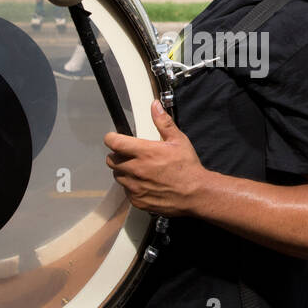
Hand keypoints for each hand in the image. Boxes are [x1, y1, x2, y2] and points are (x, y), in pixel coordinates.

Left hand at [104, 101, 206, 215]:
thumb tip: (155, 106)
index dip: (111, 138)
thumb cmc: (188, 168)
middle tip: (128, 154)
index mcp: (145, 152)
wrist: (196, 194)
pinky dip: (131, 186)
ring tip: (138, 170)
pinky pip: (126, 191)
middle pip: (111, 160)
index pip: (114, 143)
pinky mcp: (137, 200)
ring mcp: (135, 187)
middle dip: (117, 155)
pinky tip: (144, 183)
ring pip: (117, 175)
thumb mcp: (178, 140)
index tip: (113, 138)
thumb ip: (163, 122)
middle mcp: (136, 170)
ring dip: (123, 171)